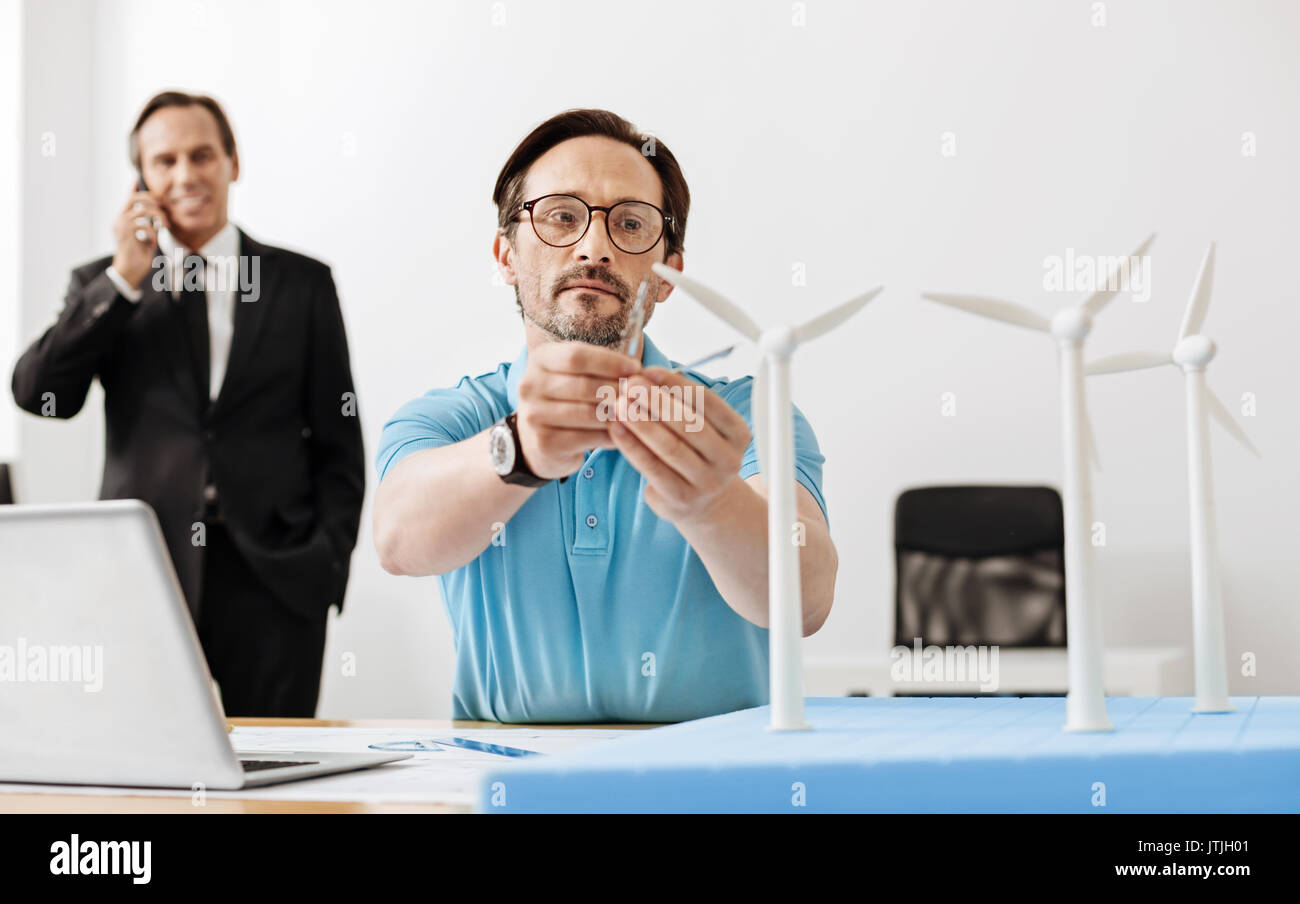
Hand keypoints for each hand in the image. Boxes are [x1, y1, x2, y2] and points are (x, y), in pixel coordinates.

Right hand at [110, 186, 170, 287]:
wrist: (130, 271)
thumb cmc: (139, 254)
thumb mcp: (145, 235)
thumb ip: (148, 223)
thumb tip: (159, 213)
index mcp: (123, 218)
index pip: (128, 197)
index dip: (134, 187)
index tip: (139, 178)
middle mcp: (119, 219)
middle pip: (135, 198)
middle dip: (152, 201)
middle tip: (163, 210)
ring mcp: (121, 226)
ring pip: (141, 211)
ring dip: (157, 217)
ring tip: (164, 227)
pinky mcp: (126, 235)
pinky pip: (144, 225)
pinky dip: (153, 233)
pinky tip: (153, 242)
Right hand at [514, 341, 641, 479]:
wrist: (537, 440)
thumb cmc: (566, 400)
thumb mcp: (577, 375)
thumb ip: (603, 369)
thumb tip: (642, 372)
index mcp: (540, 360)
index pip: (577, 356)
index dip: (610, 362)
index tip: (635, 368)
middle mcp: (530, 385)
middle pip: (583, 385)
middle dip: (617, 390)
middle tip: (640, 395)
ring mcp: (534, 415)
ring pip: (587, 413)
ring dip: (616, 414)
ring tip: (635, 413)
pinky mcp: (544, 442)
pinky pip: (586, 437)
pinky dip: (609, 436)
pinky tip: (622, 433)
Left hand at [608, 366, 752, 524]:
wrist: (705, 503)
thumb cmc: (697, 453)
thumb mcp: (702, 426)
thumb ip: (682, 403)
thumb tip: (647, 376)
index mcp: (738, 433)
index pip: (707, 402)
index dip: (677, 384)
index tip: (649, 371)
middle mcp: (728, 459)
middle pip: (689, 424)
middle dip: (656, 401)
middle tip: (629, 385)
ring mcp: (707, 482)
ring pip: (670, 447)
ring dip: (641, 422)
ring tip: (619, 404)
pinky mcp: (681, 498)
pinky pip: (652, 467)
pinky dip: (631, 446)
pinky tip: (615, 428)